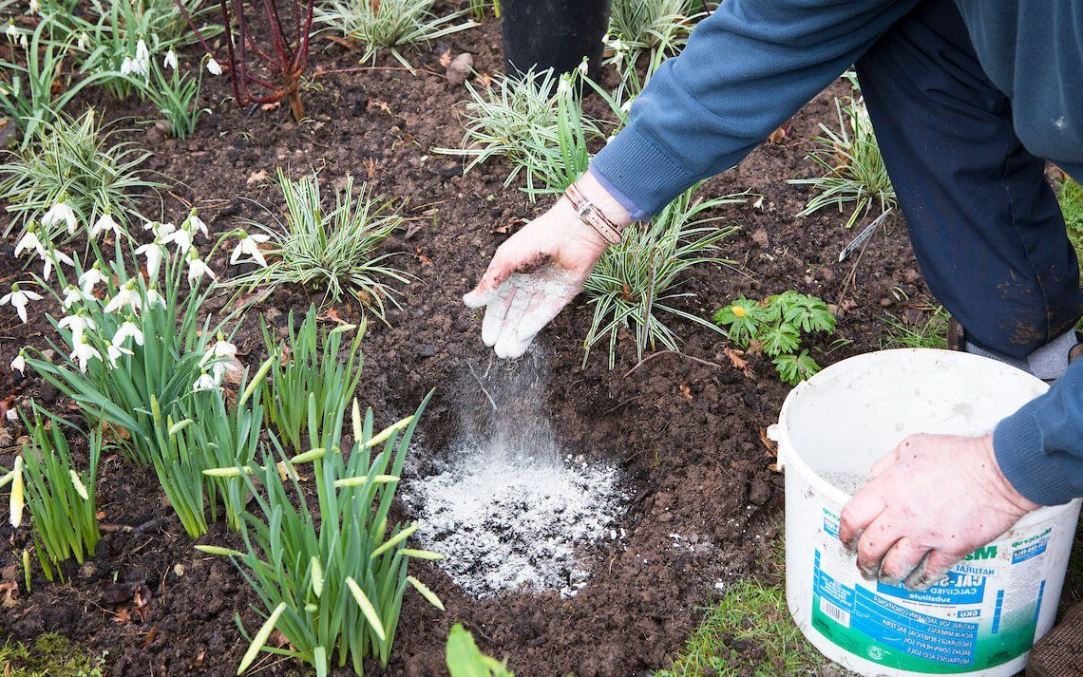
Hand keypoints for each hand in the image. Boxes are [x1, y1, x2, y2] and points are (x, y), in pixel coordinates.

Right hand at [464, 173, 629, 358]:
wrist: (571, 231)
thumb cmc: (535, 239)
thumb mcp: (505, 260)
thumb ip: (490, 282)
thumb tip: (469, 303)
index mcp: (512, 272)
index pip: (499, 302)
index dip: (493, 321)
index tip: (487, 339)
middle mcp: (529, 283)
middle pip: (514, 314)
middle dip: (506, 333)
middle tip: (499, 352)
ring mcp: (547, 290)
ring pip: (529, 317)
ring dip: (519, 335)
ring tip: (510, 353)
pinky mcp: (564, 294)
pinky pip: (547, 313)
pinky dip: (534, 324)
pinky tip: (523, 336)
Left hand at [838, 433, 1039, 589]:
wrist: (999, 470)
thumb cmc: (960, 456)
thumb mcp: (910, 447)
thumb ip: (885, 466)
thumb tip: (871, 482)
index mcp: (889, 489)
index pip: (852, 517)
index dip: (844, 531)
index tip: (846, 537)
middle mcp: (903, 515)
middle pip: (870, 547)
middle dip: (862, 559)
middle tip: (861, 564)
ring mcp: (927, 535)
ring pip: (895, 565)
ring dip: (885, 574)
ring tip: (883, 577)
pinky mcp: (952, 548)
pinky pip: (929, 572)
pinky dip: (919, 581)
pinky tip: (914, 582)